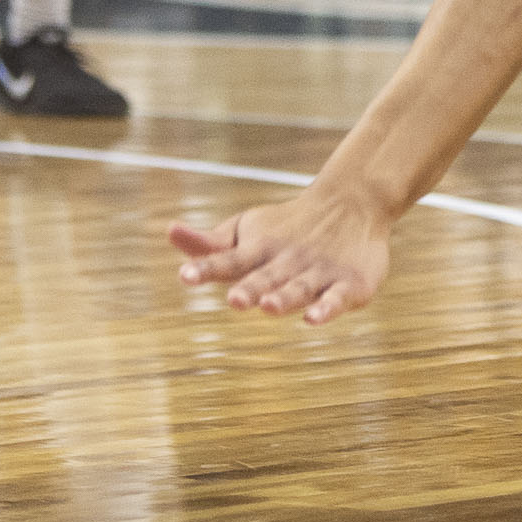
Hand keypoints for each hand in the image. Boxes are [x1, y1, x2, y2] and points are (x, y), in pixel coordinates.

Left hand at [171, 189, 394, 326]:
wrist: (352, 202)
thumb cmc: (287, 225)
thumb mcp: (247, 231)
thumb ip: (211, 244)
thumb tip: (169, 232)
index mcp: (259, 249)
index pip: (228, 259)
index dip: (207, 268)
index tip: (185, 276)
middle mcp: (286, 260)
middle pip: (265, 277)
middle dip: (250, 288)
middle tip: (234, 300)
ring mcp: (318, 272)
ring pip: (298, 288)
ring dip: (284, 297)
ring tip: (268, 306)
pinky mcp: (348, 284)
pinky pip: (336, 298)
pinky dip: (326, 308)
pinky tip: (313, 318)